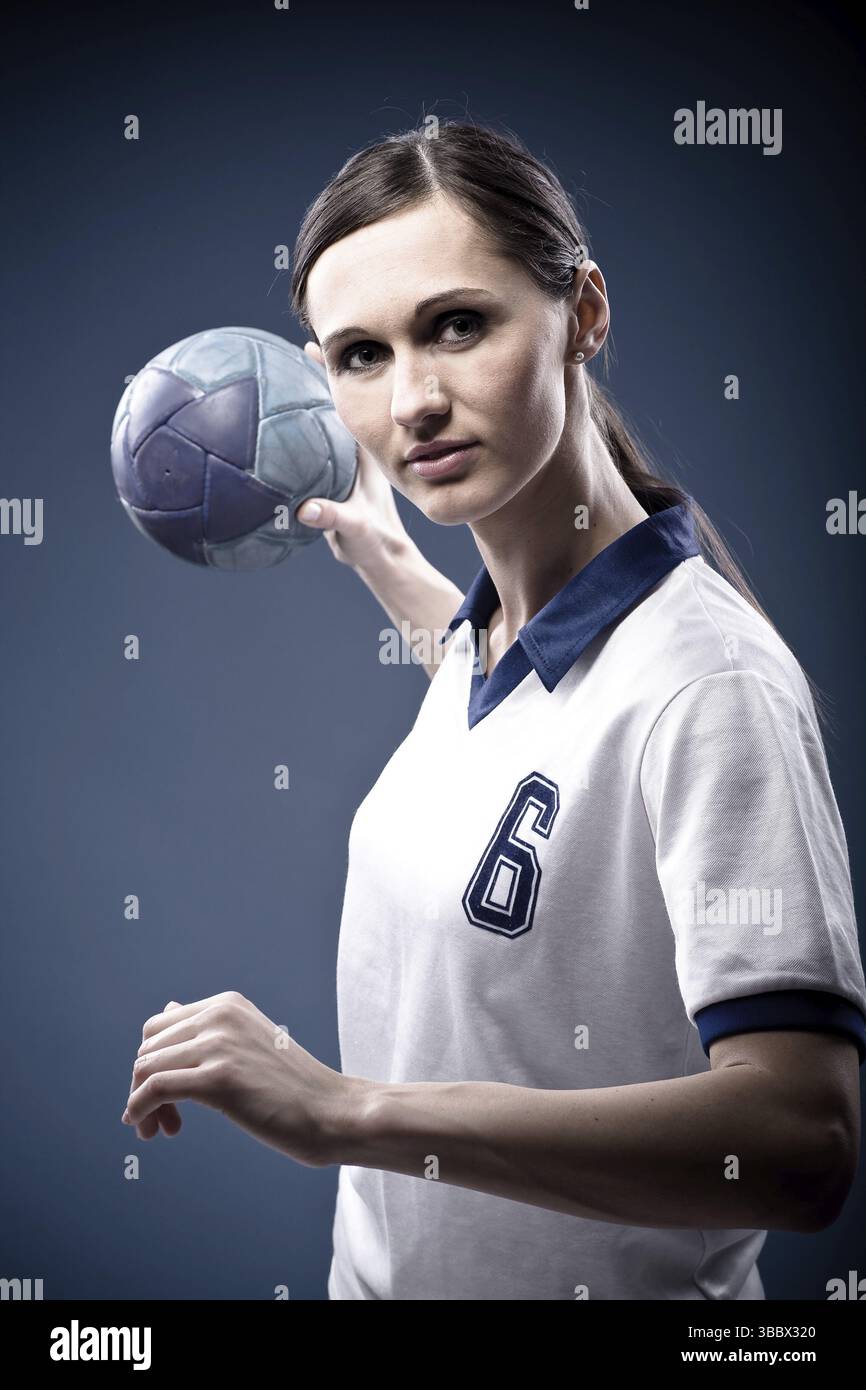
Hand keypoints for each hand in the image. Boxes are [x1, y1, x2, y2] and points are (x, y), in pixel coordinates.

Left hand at [122, 990, 360, 1165]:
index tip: (167, 1098)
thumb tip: (168, 1010)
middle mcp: (220, 1015)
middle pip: (147, 1048)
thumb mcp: (247, 1042)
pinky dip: (139, 1110)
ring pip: (144, 1068)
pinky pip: (153, 1089)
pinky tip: (147, 1129)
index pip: (159, 1028)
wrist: (332, 1112)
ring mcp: (219, 1043)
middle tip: (163, 1121)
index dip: (153, 1064)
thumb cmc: (293, 1087)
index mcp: (227, 1004)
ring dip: (140, 1104)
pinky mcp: (218, 1077)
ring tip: (161, 1130)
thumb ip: (207, 1026)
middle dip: (144, 1085)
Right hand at [295, 343, 407, 570]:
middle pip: (333, 401)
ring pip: (320, 420)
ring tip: (274, 374)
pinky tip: (264, 430)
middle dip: (314, 374)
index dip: (330, 373)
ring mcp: (340, 459)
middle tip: (289, 346)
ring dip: (302, 398)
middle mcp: (350, 447)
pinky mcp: (330, 473)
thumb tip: (306, 510)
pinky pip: (308, 445)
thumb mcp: (356, 528)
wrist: (381, 555)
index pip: (347, 400)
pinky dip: (291, 432)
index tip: (311, 343)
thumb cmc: (373, 540)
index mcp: (360, 449)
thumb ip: (334, 518)